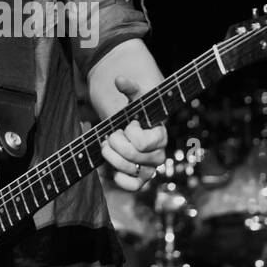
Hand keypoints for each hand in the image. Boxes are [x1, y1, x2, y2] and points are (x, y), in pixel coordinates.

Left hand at [100, 75, 168, 191]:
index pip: (144, 142)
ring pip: (128, 170)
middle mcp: (158, 154)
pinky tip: (110, 166)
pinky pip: (132, 186)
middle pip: (133, 156)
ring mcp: (150, 169)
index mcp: (161, 135)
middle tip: (111, 134)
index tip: (128, 123)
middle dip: (115, 143)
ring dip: (110, 157)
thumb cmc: (135, 112)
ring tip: (105, 145)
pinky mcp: (140, 180)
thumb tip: (119, 80)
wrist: (131, 127)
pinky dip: (118, 178)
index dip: (131, 133)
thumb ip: (129, 88)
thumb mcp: (134, 98)